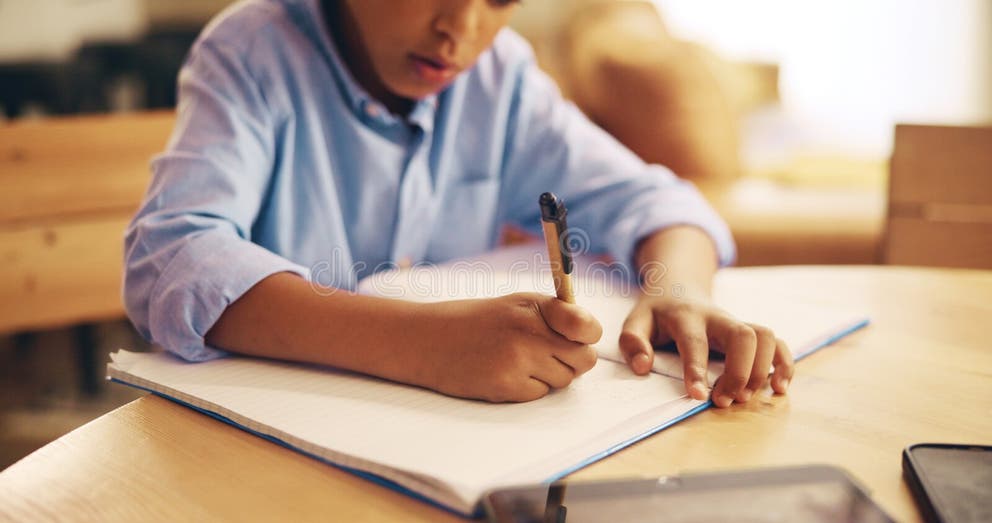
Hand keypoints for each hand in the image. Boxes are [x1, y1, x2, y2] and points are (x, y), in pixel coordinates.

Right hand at [421, 293, 601, 402]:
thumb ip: (554, 316)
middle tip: (543, 353)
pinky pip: (539, 395)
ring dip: (547, 376)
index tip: (574, 336)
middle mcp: (530, 331)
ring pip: (563, 381)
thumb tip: (590, 337)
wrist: (427, 339)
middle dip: (570, 360)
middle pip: (582, 360)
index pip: (587, 328)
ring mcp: (518, 360)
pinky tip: (502, 373)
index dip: (584, 336)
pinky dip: (527, 389)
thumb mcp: (515, 304)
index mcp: (535, 306)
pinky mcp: (506, 386)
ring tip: (516, 361)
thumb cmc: (475, 321)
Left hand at [618, 294, 793, 406]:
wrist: (679, 289)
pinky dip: (784, 366)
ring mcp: (738, 324)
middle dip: (740, 373)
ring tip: (743, 397)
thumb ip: (633, 342)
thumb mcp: (635, 321)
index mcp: (686, 316)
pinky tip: (778, 388)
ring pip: (766, 337)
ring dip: (762, 371)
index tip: (700, 397)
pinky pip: (779, 344)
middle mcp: (718, 318)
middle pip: (744, 335)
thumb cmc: (657, 313)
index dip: (698, 370)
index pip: (695, 341)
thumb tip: (643, 367)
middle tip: (723, 400)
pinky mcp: (751, 334)